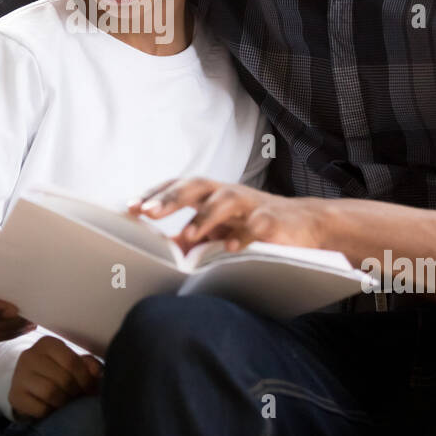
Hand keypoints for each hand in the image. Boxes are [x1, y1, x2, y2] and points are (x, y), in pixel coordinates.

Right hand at [9, 336, 102, 420]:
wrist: (28, 385)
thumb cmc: (56, 371)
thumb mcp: (72, 363)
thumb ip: (88, 365)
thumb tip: (97, 372)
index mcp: (47, 344)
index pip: (71, 362)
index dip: (85, 379)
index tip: (90, 389)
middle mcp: (30, 356)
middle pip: (63, 379)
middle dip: (76, 392)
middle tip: (78, 397)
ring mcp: (20, 375)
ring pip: (51, 393)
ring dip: (64, 402)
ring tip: (66, 403)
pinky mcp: (15, 395)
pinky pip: (40, 408)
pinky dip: (50, 412)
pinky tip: (51, 408)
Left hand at [128, 178, 328, 252]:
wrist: (304, 224)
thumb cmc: (253, 225)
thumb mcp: (220, 231)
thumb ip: (192, 237)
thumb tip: (161, 249)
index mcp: (211, 195)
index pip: (178, 186)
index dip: (154, 194)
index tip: (131, 207)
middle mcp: (228, 194)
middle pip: (196, 187)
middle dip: (171, 198)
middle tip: (148, 212)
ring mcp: (251, 204)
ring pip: (225, 200)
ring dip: (205, 217)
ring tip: (187, 235)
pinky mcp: (274, 220)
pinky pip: (258, 223)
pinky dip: (244, 233)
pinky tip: (232, 247)